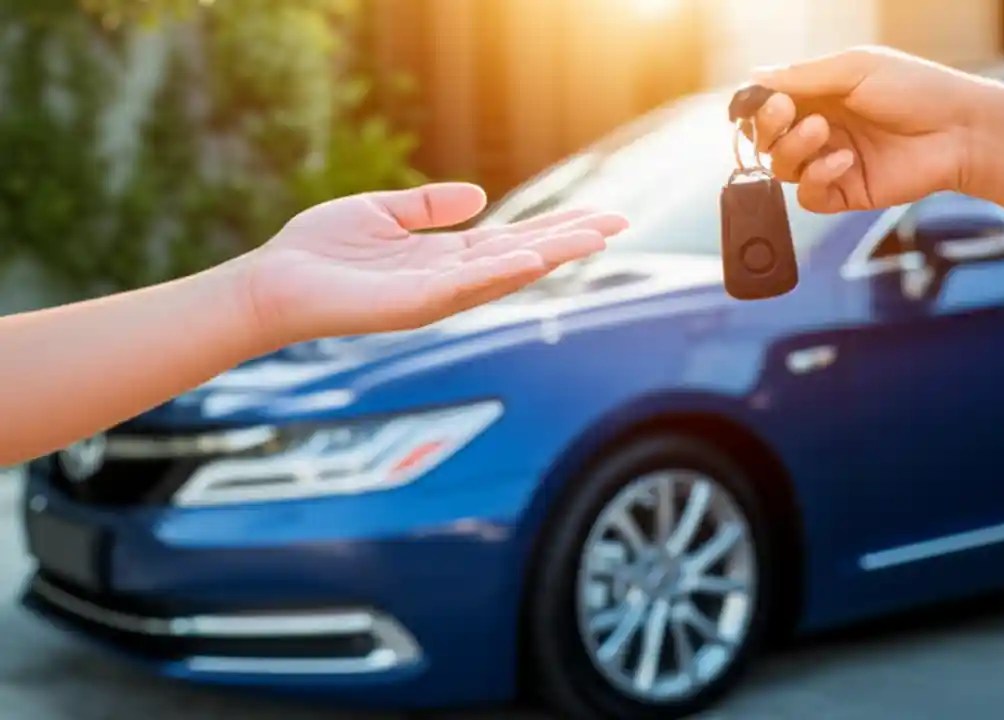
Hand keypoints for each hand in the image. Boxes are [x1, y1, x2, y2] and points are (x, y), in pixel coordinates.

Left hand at [233, 182, 628, 346]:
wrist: (273, 283)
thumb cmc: (319, 251)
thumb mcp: (380, 212)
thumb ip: (428, 207)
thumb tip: (479, 196)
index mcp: (444, 259)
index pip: (513, 241)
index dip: (555, 228)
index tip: (597, 214)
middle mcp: (449, 281)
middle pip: (524, 257)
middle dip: (570, 240)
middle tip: (618, 223)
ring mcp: (435, 296)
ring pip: (506, 273)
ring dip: (552, 254)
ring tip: (593, 237)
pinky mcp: (412, 305)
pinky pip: (464, 287)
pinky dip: (500, 273)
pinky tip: (533, 259)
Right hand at [749, 46, 982, 212]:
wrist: (959, 129)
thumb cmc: (915, 88)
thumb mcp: (856, 68)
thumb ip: (804, 76)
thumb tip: (754, 76)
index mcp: (820, 95)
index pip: (769, 104)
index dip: (758, 105)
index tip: (764, 98)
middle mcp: (820, 129)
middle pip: (767, 139)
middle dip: (768, 126)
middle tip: (785, 111)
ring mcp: (830, 162)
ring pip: (782, 168)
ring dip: (793, 148)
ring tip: (822, 132)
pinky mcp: (846, 193)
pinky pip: (809, 195)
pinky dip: (816, 177)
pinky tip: (843, 160)